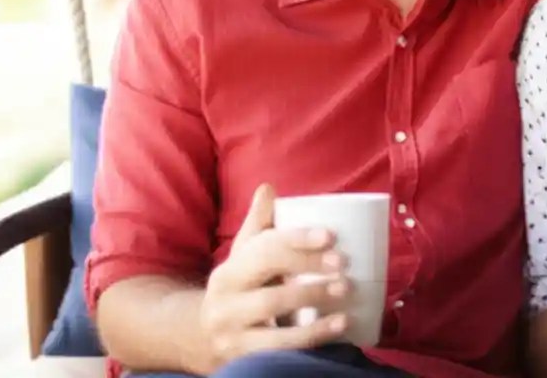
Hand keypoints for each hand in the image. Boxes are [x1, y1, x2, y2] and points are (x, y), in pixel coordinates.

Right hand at [196, 184, 349, 370]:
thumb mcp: (242, 257)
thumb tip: (268, 187)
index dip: (297, 241)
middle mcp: (225, 304)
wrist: (200, 338)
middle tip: (345, 270)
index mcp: (228, 272)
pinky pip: (280, 351)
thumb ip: (258, 225)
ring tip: (346, 302)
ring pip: (274, 326)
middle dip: (309, 278)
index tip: (331, 236)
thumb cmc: (238, 289)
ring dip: (314, 313)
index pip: (263, 251)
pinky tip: (337, 329)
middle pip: (270, 290)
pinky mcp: (243, 360)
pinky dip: (311, 340)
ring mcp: (233, 335)